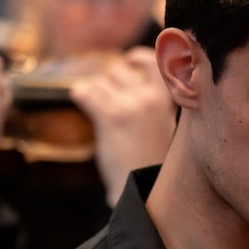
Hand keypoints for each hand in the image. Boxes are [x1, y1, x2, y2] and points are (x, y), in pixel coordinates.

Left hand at [70, 47, 175, 205]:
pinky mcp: (110, 117)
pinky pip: (86, 92)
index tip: (128, 62)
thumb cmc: (153, 162)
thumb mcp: (165, 126)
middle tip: (107, 97)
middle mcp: (150, 99)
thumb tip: (135, 81)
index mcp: (167, 100)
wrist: (143, 189)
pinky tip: (84, 105)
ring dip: (94, 90)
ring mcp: (130, 106)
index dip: (137, 59)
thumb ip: (155, 104)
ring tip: (97, 106)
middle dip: (109, 80)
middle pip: (119, 70)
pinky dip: (80, 96)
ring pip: (101, 80)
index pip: (155, 61)